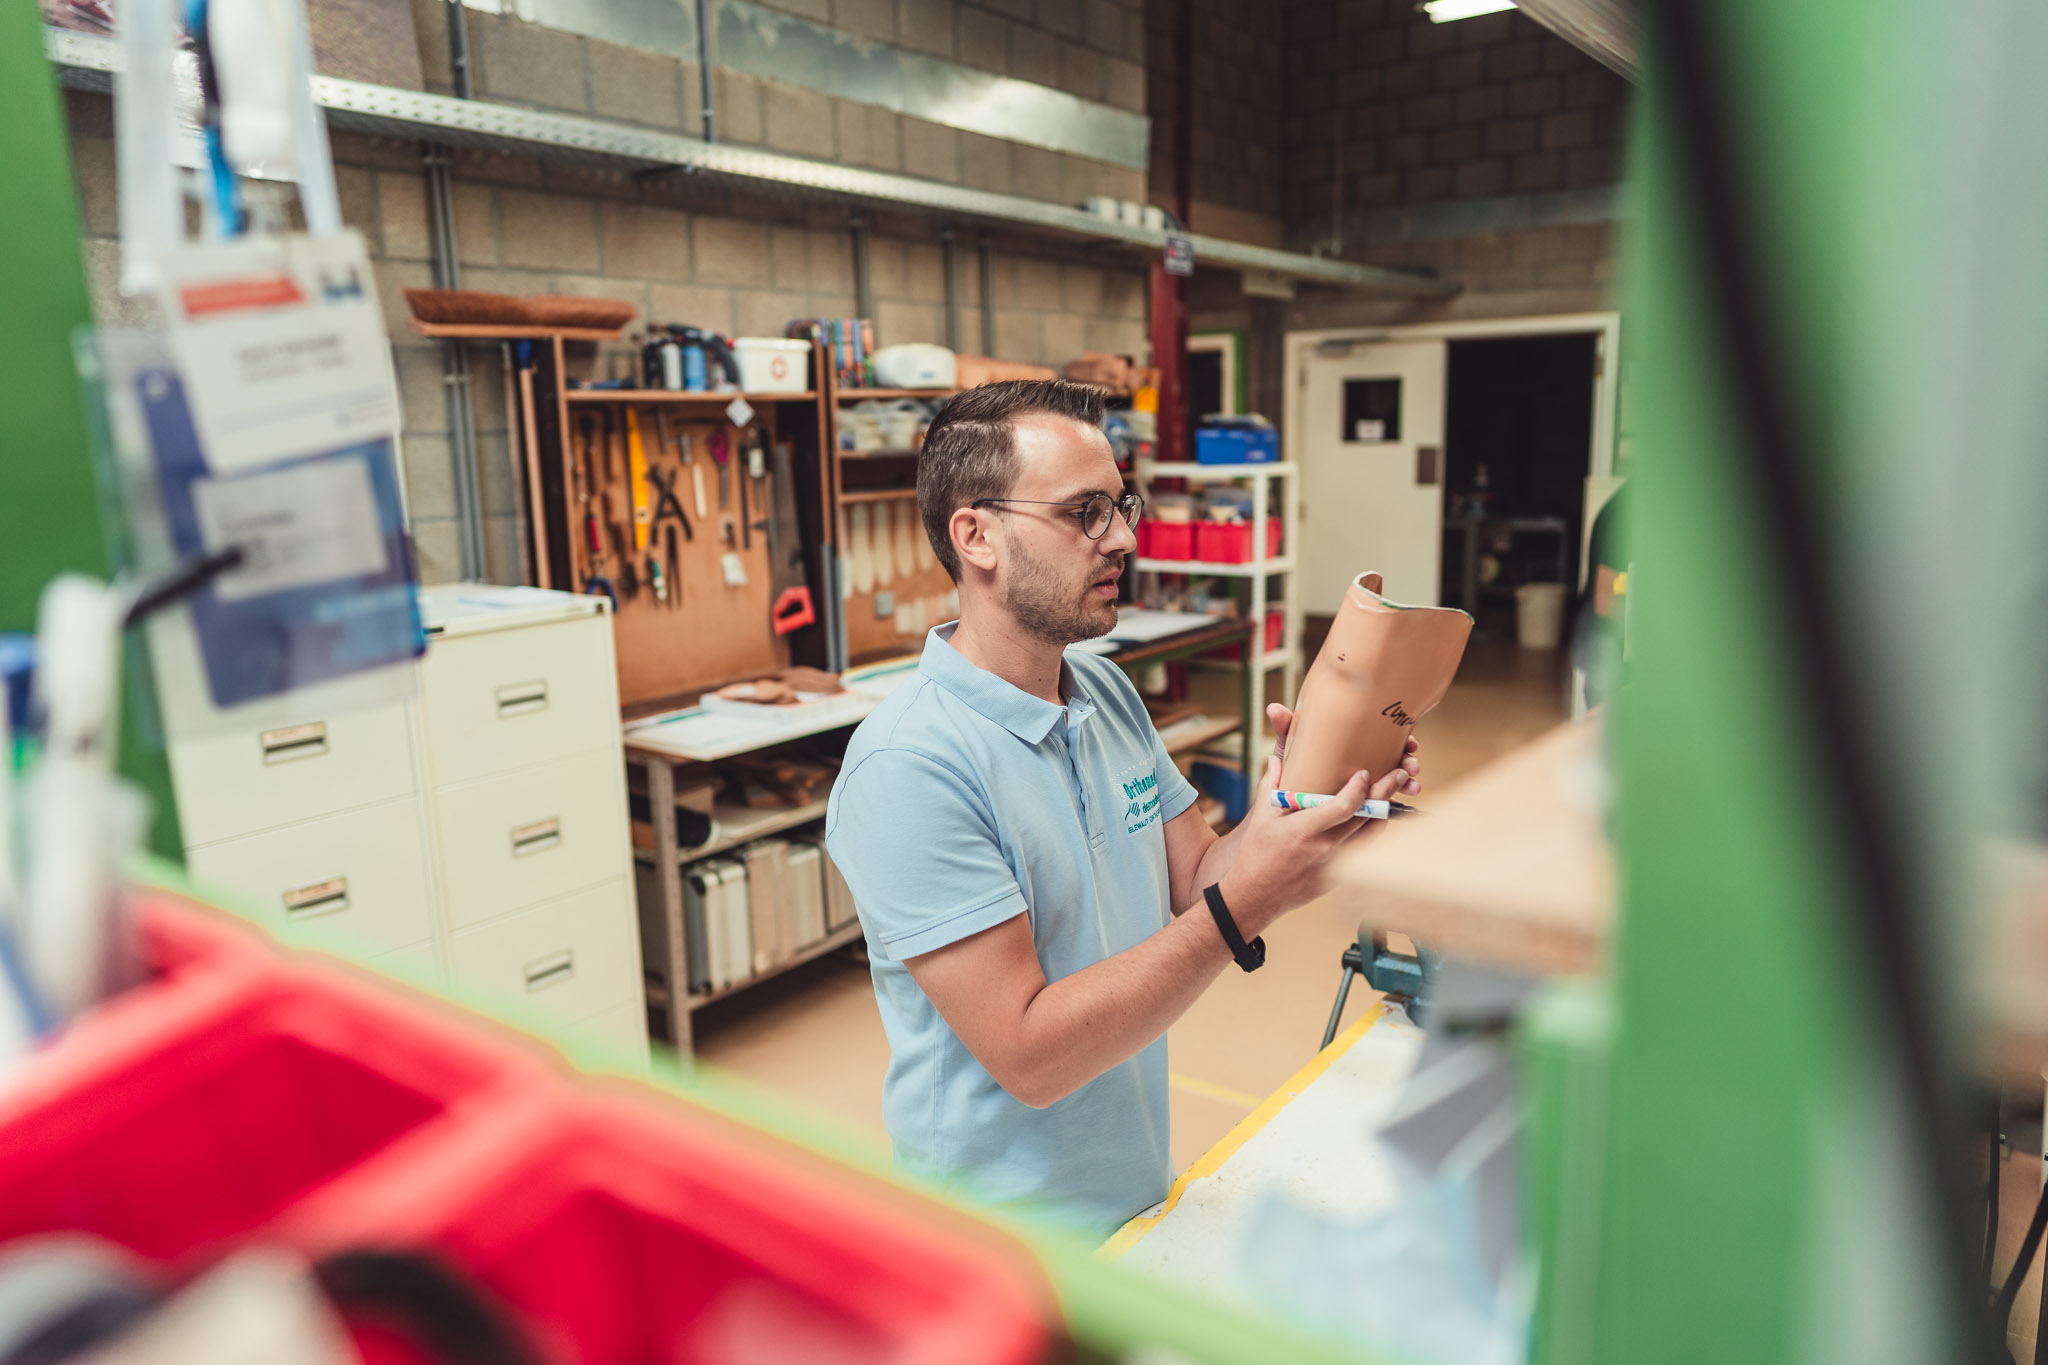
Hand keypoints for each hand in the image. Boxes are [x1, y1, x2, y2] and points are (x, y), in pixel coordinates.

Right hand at [1213, 710, 1424, 934]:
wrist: (1255, 894)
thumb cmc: (1255, 854)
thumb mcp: (1261, 818)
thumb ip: (1272, 785)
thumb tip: (1278, 759)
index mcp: (1304, 830)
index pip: (1344, 806)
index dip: (1359, 787)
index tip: (1364, 773)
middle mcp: (1324, 848)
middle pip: (1366, 817)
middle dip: (1385, 792)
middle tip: (1399, 773)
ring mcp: (1333, 864)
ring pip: (1371, 835)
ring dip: (1383, 812)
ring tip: (1391, 794)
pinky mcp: (1337, 875)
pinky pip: (1361, 849)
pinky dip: (1370, 831)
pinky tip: (1373, 818)